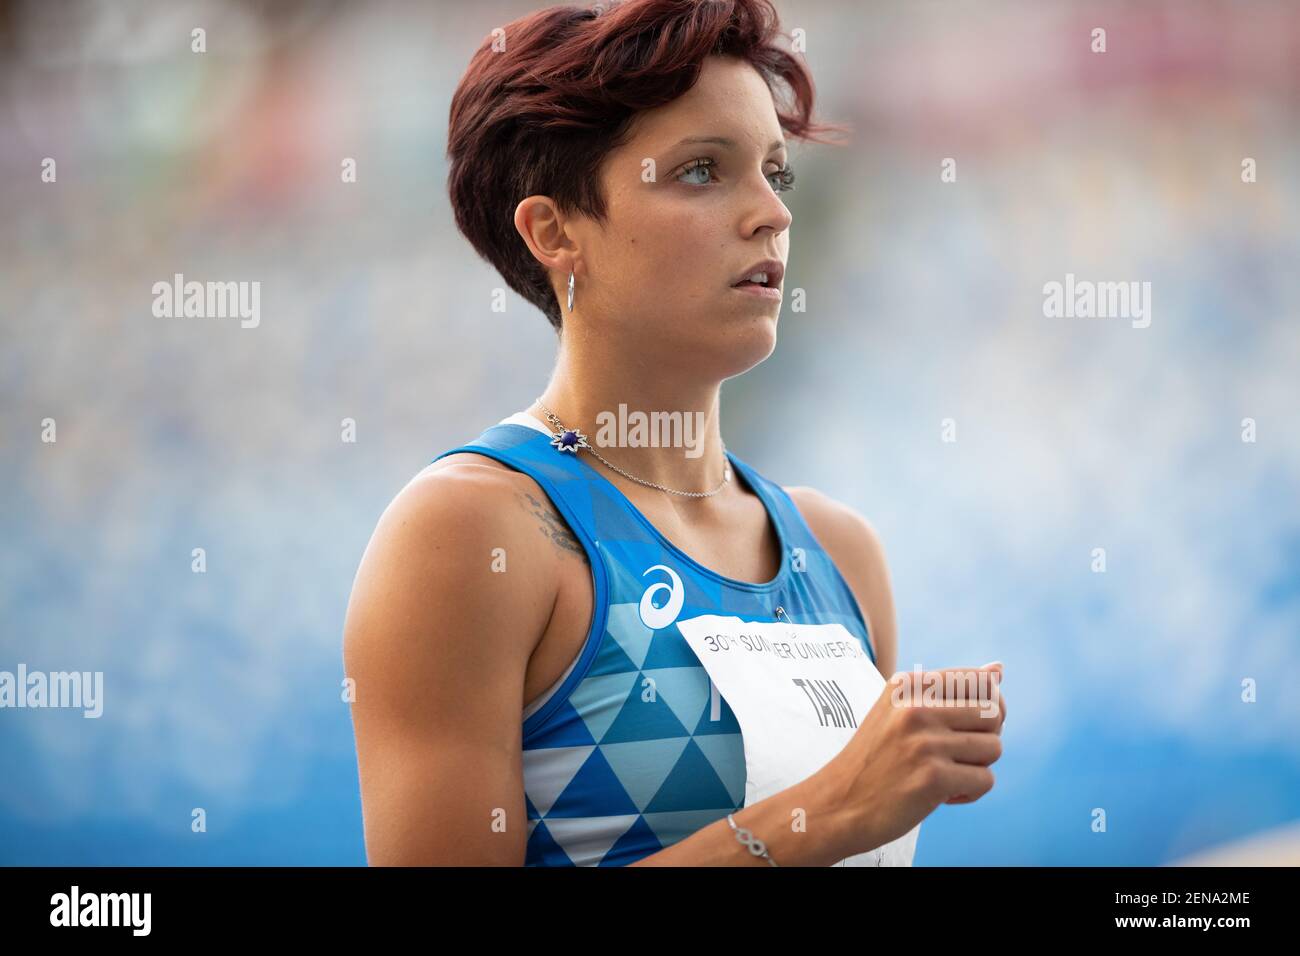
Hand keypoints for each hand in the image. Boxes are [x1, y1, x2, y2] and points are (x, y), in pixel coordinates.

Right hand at [810, 661, 1005, 855]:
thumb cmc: (875, 759)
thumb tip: (999, 669)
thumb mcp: (900, 712)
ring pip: (994, 747)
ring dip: (977, 767)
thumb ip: (949, 690)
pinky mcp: (933, 777)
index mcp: (909, 685)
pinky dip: (970, 792)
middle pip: (993, 713)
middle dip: (986, 738)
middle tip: (958, 755)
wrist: (837, 804)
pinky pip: (986, 780)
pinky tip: (941, 795)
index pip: (982, 681)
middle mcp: (916, 707)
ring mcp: (924, 742)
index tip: (966, 729)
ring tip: (946, 774)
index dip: (988, 708)